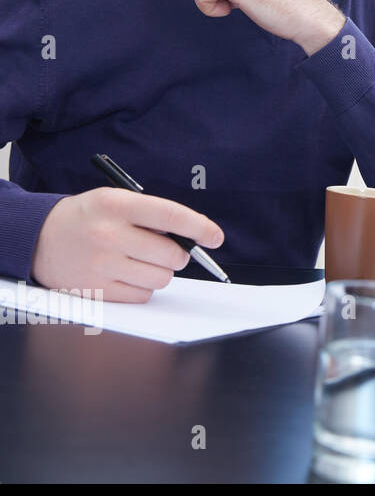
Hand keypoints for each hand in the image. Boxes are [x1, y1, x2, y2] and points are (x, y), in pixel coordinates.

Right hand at [31, 188, 225, 302]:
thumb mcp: (115, 200)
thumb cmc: (88, 217)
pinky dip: (143, 287)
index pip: (171, 216)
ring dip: (161, 271)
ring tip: (140, 260)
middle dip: (178, 254)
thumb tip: (195, 236)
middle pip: (172, 254)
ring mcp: (100, 264)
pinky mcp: (95, 290)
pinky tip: (125, 273)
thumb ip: (152, 214)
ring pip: (161, 278)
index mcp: (116, 204)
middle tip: (167, 249)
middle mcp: (108, 234)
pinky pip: (142, 295)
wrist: (36, 238)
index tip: (216, 237)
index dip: (200, 227)